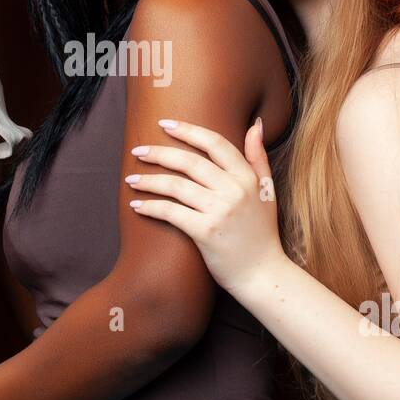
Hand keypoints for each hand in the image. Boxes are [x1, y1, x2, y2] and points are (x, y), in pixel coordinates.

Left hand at [126, 117, 285, 296]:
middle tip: (137, 150)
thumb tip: (255, 125)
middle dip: (159, 153)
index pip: (215, 144)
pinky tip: (136, 204)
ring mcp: (220, 211)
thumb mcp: (268, 191)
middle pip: (190, 162)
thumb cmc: (262, 233)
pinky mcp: (205, 232)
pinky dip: (150, 207)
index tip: (164, 124)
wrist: (263, 275)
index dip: (188, 130)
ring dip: (149, 181)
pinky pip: (171, 212)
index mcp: (248, 177)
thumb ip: (259, 157)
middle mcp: (235, 190)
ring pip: (176, 186)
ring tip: (131, 179)